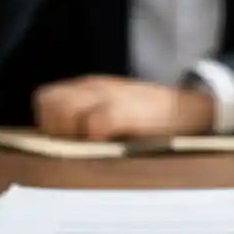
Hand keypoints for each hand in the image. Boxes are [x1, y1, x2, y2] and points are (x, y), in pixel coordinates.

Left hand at [33, 76, 214, 140]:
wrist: (188, 110)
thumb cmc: (149, 116)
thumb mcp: (114, 105)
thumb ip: (86, 115)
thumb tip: (59, 141)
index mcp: (89, 87)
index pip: (46, 98)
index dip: (48, 121)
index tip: (63, 139)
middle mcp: (93, 88)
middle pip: (49, 103)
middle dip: (54, 128)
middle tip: (74, 145)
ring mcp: (108, 97)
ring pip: (64, 110)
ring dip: (70, 132)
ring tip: (88, 145)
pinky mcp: (124, 111)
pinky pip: (94, 123)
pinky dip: (93, 137)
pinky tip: (106, 145)